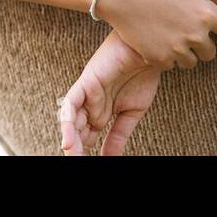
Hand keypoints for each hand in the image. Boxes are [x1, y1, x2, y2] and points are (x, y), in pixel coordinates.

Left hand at [59, 29, 160, 155]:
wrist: (149, 52)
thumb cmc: (143, 75)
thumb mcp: (132, 112)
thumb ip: (119, 135)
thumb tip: (109, 158)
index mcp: (101, 111)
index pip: (87, 137)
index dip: (85, 151)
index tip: (88, 164)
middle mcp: (91, 104)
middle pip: (77, 132)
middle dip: (77, 148)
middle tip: (77, 162)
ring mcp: (87, 94)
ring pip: (71, 121)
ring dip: (71, 139)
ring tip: (72, 154)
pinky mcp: (86, 83)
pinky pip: (70, 102)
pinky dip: (67, 120)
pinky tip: (68, 137)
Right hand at [94, 0, 216, 69]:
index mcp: (207, 13)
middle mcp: (195, 34)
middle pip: (212, 53)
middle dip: (204, 43)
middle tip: (187, 26)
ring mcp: (176, 49)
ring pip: (191, 62)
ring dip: (185, 52)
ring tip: (170, 31)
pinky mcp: (158, 58)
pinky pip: (170, 66)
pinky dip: (166, 56)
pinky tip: (157, 38)